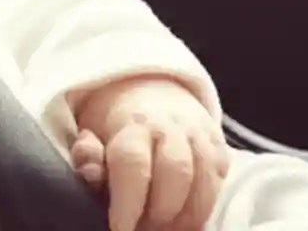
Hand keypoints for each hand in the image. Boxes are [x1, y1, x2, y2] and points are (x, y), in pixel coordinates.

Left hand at [73, 76, 229, 230]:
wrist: (150, 90)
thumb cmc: (115, 123)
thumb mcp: (91, 131)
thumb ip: (87, 155)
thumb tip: (90, 171)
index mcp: (133, 122)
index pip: (133, 162)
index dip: (128, 202)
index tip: (120, 229)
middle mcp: (172, 125)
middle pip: (176, 173)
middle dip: (160, 211)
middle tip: (143, 229)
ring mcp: (201, 135)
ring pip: (204, 182)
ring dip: (186, 216)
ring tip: (165, 229)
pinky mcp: (220, 148)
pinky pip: (219, 183)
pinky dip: (203, 208)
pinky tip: (183, 220)